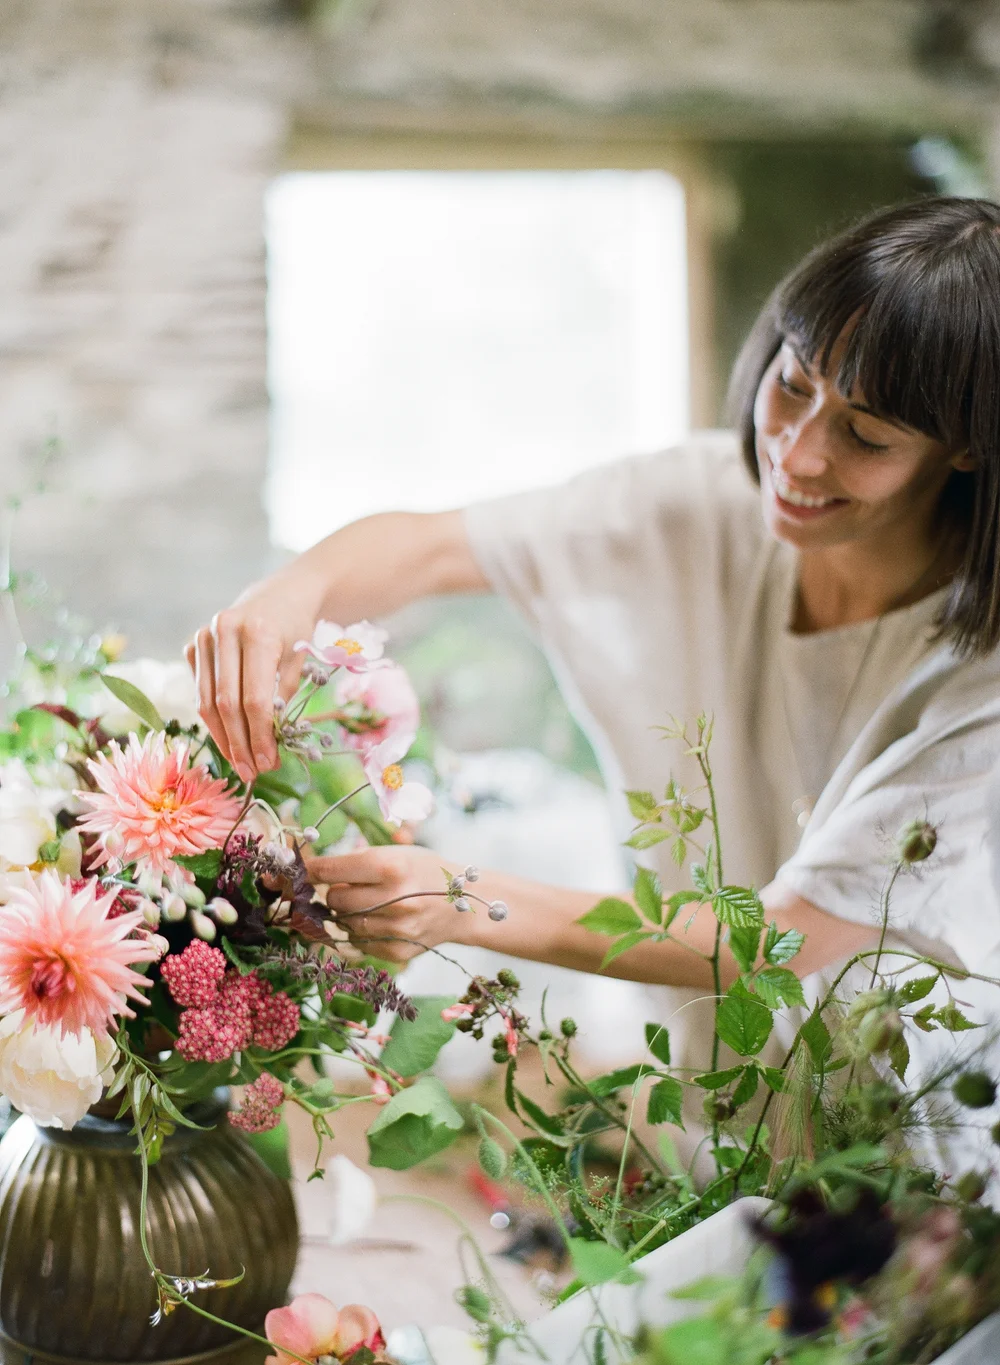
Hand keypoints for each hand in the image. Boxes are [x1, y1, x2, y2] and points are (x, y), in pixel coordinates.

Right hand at [185, 569, 323, 780]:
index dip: (259, 736)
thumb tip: (267, 744)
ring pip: (206, 701)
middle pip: (226, 704)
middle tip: (252, 772)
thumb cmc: (296, 628)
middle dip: (239, 744)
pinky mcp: (193, 644)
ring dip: (223, 737)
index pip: (254, 699)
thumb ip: (282, 698)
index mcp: (257, 633)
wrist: (280, 594)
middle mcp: (224, 631)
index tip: (268, 763)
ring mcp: (204, 636)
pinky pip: (200, 690)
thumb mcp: (299, 659)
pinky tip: (230, 738)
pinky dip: (214, 718)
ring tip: (240, 763)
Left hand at [307, 846, 467, 964]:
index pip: (331, 871)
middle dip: (335, 892)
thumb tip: (313, 871)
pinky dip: (362, 931)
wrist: (464, 904)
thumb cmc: (425, 871)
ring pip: (343, 923)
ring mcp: (394, 929)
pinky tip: (381, 920)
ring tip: (370, 904)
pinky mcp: (395, 951)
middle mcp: (392, 899)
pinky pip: (358, 942)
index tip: (302, 871)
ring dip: (348, 913)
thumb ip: (356, 862)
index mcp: (390, 867)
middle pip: (334, 899)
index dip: (311, 871)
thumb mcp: (396, 854)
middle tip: (352, 887)